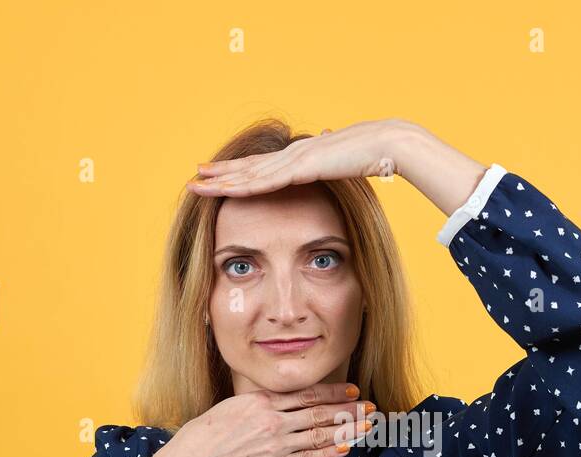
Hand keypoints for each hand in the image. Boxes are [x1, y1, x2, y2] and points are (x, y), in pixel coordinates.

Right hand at [131, 382, 374, 456]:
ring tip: (366, 427)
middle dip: (349, 410)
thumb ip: (261, 404)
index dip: (334, 392)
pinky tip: (345, 448)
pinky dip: (329, 453)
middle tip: (370, 408)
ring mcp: (276, 445)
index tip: (353, 390)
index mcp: (262, 402)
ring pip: (319, 435)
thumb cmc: (207, 434)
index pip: (307, 394)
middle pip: (319, 413)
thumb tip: (284, 401)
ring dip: (346, 431)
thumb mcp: (233, 406)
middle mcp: (273, 421)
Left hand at [185, 118, 419, 196]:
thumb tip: (325, 150)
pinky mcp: (302, 167)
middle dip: (220, 173)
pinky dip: (245, 186)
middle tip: (195, 176)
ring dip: (222, 180)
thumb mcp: (342, 164)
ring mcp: (295, 160)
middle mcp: (291, 154)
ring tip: (198, 183)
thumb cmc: (370, 155)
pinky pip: (268, 181)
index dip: (237, 170)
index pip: (261, 165)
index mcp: (299, 156)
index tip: (216, 173)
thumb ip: (329, 162)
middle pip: (248, 167)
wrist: (384, 144)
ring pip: (250, 174)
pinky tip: (227, 189)